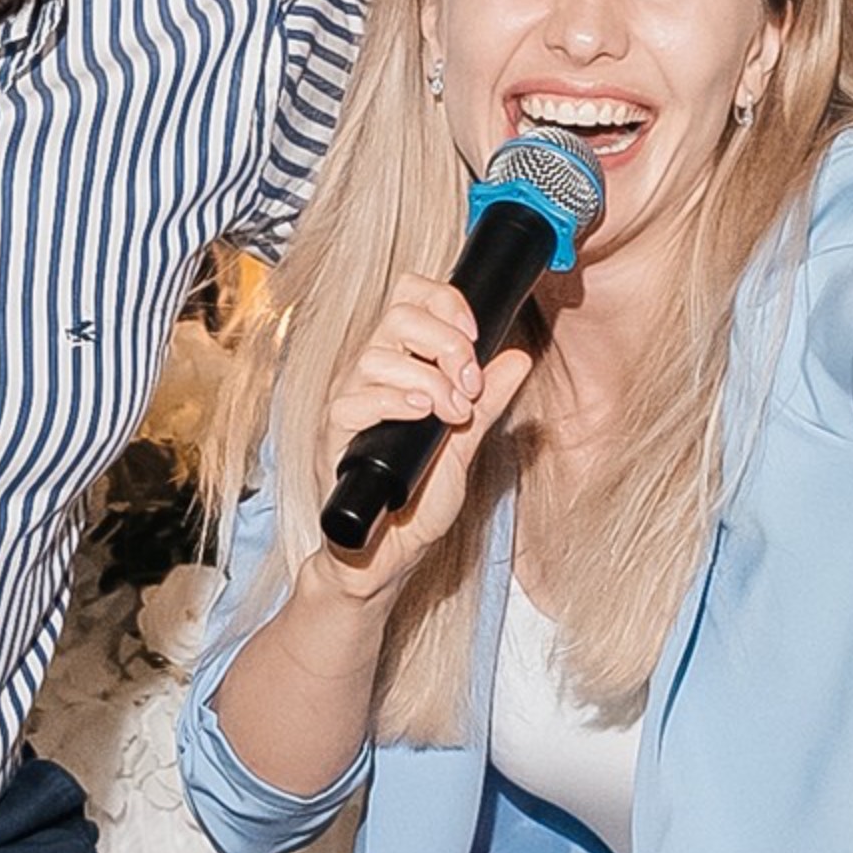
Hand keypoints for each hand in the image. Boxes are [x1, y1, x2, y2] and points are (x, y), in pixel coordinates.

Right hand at [300, 273, 533, 605]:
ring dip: (429, 378)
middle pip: (398, 315)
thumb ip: (488, 400)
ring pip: (377, 355)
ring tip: (453, 414)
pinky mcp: (335, 435)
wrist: (388, 553)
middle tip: (470, 383)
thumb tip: (517, 357)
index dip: (445, 303)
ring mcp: (350, 403)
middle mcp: (370, 376)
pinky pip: (353, 401)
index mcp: (400, 366)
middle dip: (446, 341)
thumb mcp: (465, 443)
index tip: (476, 336)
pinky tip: (422, 415)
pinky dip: (394, 400)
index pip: (411, 299)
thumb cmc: (417, 500)